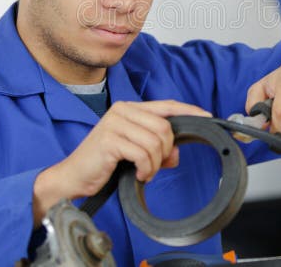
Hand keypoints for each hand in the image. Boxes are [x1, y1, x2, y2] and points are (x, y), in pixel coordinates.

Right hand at [32, 100, 210, 224]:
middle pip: (165, 127)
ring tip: (143, 171)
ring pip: (157, 142)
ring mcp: (115, 123)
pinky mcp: (110, 140)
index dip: (189, 110)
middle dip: (166, 151)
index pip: (167, 105)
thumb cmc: (103, 163)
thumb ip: (157, 148)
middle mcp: (123, 110)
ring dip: (155, 164)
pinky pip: (143, 154)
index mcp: (130, 108)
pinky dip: (146, 168)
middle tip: (155, 166)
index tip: (207, 117)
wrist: (73, 177)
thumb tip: (176, 153)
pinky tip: (137, 174)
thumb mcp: (134, 152)